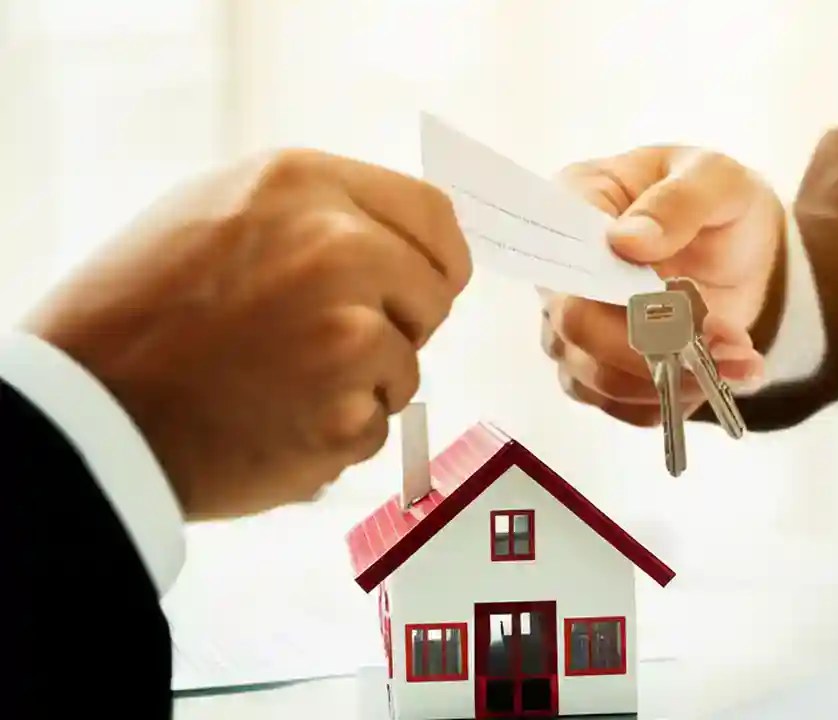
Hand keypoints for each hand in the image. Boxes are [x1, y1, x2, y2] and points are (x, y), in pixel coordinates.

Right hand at [23, 149, 470, 518]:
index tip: (426, 280)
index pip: (433, 215)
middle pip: (434, 293)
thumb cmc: (137, 315)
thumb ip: (314, 213)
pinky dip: (335, 434)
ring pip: (406, 367)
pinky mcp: (345, 416)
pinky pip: (376, 426)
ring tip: (279, 382)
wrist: (88, 413)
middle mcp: (339, 250)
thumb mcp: (216, 211)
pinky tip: (274, 421)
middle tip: (324, 342)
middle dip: (397, 322)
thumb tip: (392, 238)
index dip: (435, 256)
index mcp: (305, 186)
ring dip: (361, 384)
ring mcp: (348, 337)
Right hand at [542, 146, 779, 425]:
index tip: (681, 305)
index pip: (564, 263)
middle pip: (575, 333)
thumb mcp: (716, 179)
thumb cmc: (718, 198)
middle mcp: (563, 272)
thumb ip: (677, 203)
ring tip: (740, 359)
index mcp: (575, 205)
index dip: (610, 295)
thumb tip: (627, 241)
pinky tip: (722, 375)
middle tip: (726, 343)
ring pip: (597, 379)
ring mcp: (579, 325)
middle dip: (655, 348)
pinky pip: (622, 405)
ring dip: (673, 381)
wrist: (742, 241)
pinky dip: (676, 400)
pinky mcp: (606, 366)